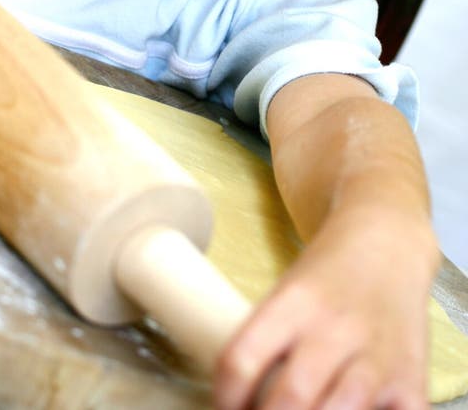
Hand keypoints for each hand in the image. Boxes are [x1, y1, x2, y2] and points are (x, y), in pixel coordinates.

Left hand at [214, 211, 438, 409]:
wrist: (387, 245)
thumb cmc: (326, 278)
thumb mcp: (286, 294)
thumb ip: (265, 344)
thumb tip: (241, 403)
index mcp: (294, 302)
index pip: (242, 359)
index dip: (226, 398)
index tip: (227, 409)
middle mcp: (335, 328)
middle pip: (291, 398)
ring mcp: (378, 356)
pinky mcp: (412, 381)